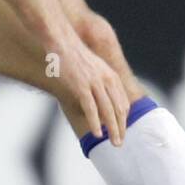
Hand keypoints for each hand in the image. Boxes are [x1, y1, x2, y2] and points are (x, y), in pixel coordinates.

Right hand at [51, 30, 128, 145]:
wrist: (62, 42)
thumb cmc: (74, 56)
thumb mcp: (93, 67)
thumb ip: (100, 81)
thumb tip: (100, 96)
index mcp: (112, 76)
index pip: (122, 103)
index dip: (123, 119)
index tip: (120, 131)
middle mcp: (107, 80)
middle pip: (118, 109)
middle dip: (121, 128)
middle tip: (120, 143)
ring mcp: (95, 83)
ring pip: (108, 111)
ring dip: (112, 129)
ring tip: (114, 143)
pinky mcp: (81, 86)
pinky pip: (91, 109)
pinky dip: (95, 123)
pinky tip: (97, 134)